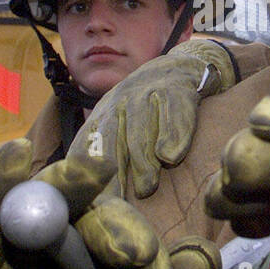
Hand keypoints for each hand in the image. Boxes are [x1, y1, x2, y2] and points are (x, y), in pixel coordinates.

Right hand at [0, 142, 220, 268]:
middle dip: (108, 220)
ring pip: (34, 203)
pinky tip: (12, 161)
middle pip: (81, 208)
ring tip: (86, 172)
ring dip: (61, 184)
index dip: (138, 244)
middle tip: (125, 253)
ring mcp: (15, 264)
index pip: (122, 232)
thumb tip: (200, 252)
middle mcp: (60, 257)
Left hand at [75, 38, 236, 198]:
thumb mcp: (121, 120)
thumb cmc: (149, 105)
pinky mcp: (177, 90)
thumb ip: (107, 148)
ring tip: (146, 188)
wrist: (183, 67)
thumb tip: (92, 193)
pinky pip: (173, 113)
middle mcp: (122, 101)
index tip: (88, 199)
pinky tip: (172, 158)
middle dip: (110, 168)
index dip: (86, 169)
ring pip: (141, 127)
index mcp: (105, 111)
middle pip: (112, 136)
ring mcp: (149, 93)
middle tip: (115, 201)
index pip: (89, 141)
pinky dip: (173, 136)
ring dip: (143, 160)